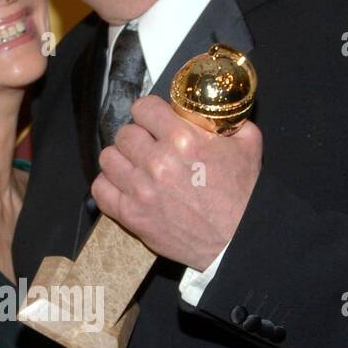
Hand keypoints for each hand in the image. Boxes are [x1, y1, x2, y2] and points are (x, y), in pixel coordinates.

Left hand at [91, 95, 262, 267]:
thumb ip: (226, 120)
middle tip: (148, 146)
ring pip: (108, 158)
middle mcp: (157, 162)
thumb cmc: (242, 196)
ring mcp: (140, 190)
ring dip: (121, 159)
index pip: (143, 108)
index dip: (149, 112)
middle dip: (137, 136)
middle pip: (124, 133)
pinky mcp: (131, 215)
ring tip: (134, 165)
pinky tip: (124, 185)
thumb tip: (210, 107)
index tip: (154, 120)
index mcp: (184, 139)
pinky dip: (109, 184)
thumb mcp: (247, 145)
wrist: (236, 240)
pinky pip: (100, 189)